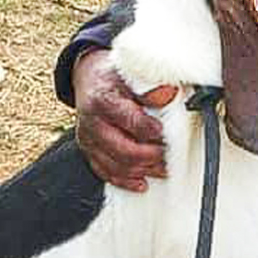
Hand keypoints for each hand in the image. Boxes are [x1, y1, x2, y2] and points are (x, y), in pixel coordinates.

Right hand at [73, 48, 177, 191]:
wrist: (90, 80)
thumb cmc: (114, 78)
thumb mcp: (131, 74)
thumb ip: (150, 88)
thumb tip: (169, 94)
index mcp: (102, 99)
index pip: (130, 121)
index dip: (151, 130)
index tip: (167, 133)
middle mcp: (91, 122)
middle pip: (123, 150)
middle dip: (151, 156)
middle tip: (169, 155)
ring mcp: (88, 139)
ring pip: (116, 166)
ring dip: (142, 170)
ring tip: (162, 168)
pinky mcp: (88, 151)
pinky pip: (105, 173)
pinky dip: (125, 181)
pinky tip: (141, 182)